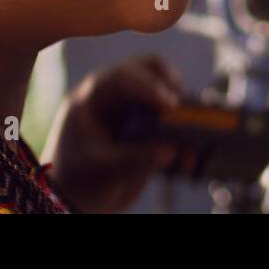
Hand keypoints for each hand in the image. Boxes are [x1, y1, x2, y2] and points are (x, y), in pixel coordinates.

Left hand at [44, 54, 185, 212]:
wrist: (76, 198)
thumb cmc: (77, 177)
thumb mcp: (101, 168)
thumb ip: (133, 159)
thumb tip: (171, 152)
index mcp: (94, 96)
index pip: (123, 78)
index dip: (149, 87)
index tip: (170, 105)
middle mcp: (116, 95)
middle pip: (148, 70)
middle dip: (169, 86)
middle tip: (181, 109)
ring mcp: (134, 109)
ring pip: (166, 92)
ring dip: (182, 109)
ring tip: (192, 134)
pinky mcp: (150, 127)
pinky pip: (174, 123)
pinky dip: (185, 136)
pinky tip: (189, 160)